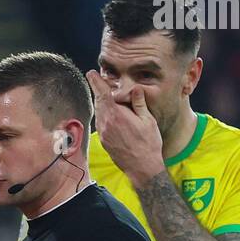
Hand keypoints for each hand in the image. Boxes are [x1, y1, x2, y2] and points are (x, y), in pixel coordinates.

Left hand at [86, 71, 163, 186]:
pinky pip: (101, 123)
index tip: (91, 73)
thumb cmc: (148, 144)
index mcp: (116, 115)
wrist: (142, 168)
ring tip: (108, 96)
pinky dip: (104, 114)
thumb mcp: (147, 120)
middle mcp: (106, 124)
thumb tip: (135, 88)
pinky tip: (111, 113)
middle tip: (101, 81)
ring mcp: (104, 134)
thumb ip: (139, 103)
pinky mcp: (105, 141)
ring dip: (102, 103)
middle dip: (99, 90)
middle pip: (99, 102)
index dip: (96, 81)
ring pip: (99, 113)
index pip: (102, 93)